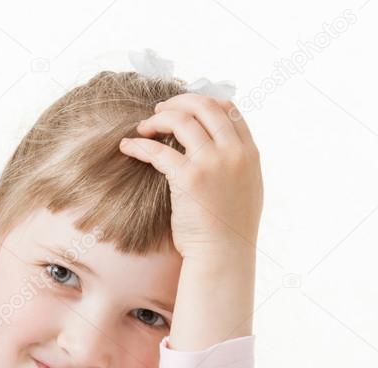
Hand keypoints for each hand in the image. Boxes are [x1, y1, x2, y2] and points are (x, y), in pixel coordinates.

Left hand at [118, 93, 262, 261]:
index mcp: (249, 153)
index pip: (229, 109)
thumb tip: (221, 144)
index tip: (184, 106)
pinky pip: (158, 150)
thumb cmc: (229, 228)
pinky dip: (139, 144)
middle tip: (159, 110)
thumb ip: (237, 162)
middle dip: (178, 102)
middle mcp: (234, 153)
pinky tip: (127, 146)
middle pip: (204, 106)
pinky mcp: (188, 178)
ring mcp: (212, 163)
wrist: (223, 255)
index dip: (203, 102)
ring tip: (143, 127)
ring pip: (181, 121)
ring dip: (157, 119)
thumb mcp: (247, 187)